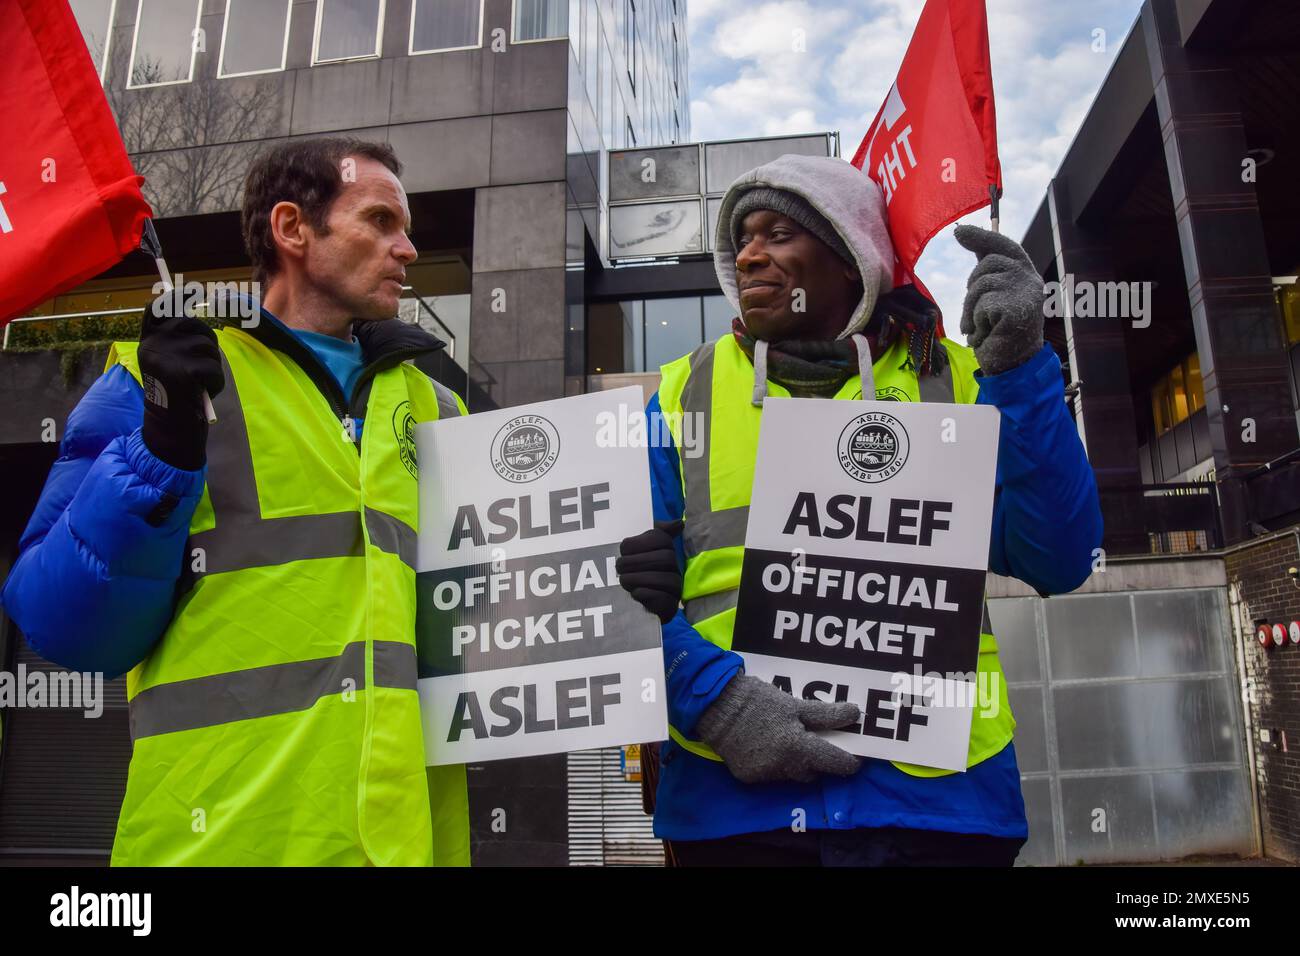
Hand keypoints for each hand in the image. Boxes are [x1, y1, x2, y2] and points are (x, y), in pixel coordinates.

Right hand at [138, 295, 224, 469]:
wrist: (171, 427)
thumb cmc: (177, 393)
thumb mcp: (171, 362)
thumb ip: (177, 339)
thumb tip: (191, 310)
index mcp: (149, 341)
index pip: (159, 308)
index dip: (178, 296)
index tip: (195, 290)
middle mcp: (153, 345)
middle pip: (193, 325)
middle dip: (207, 343)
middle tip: (202, 367)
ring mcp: (166, 358)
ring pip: (208, 347)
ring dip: (212, 367)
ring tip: (199, 383)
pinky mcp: (182, 373)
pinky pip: (213, 369)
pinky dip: (215, 383)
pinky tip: (202, 393)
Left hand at [616, 520, 682, 623]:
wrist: (631, 605)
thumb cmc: (633, 571)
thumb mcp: (638, 549)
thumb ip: (655, 532)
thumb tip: (679, 523)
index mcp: (667, 550)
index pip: (661, 538)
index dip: (640, 543)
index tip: (624, 549)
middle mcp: (676, 568)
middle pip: (665, 558)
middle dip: (636, 562)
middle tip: (619, 568)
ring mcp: (675, 589)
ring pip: (664, 579)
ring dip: (638, 578)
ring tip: (623, 580)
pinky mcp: (669, 608)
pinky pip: (664, 600)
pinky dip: (646, 594)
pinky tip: (635, 593)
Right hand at [696, 674, 862, 783]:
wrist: (716, 706)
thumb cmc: (758, 700)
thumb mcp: (794, 705)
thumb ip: (826, 714)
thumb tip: (855, 714)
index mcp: (797, 747)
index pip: (834, 763)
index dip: (848, 761)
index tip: (855, 757)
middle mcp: (783, 766)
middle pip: (812, 772)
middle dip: (817, 760)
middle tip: (816, 742)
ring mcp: (764, 774)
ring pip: (791, 774)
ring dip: (795, 762)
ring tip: (787, 740)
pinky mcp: (748, 777)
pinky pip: (771, 774)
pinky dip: (773, 763)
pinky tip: (766, 746)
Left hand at [953, 224, 1044, 375]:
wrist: (1011, 365)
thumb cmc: (998, 331)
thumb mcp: (992, 296)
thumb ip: (984, 269)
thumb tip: (963, 232)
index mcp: (1025, 273)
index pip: (1004, 245)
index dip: (982, 238)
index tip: (959, 232)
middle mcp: (1030, 279)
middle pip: (986, 265)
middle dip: (971, 290)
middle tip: (976, 315)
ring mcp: (1026, 293)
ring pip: (980, 286)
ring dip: (971, 311)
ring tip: (981, 328)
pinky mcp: (1017, 310)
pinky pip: (982, 306)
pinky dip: (977, 323)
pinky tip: (987, 334)